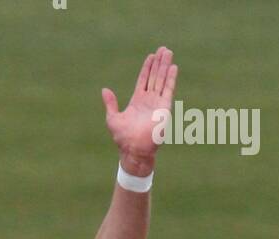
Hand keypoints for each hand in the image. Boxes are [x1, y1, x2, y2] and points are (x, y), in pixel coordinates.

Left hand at [101, 46, 177, 174]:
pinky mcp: (164, 108)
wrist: (134, 150)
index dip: (147, 68)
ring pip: (162, 80)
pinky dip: (170, 78)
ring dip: (165, 66)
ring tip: (168, 52)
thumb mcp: (113, 118)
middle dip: (158, 63)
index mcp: (137, 101)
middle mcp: (148, 100)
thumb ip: (110, 104)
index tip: (151, 56)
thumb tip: (104, 90)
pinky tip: (173, 67)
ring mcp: (157, 103)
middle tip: (163, 49)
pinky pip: (168, 90)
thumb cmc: (123, 138)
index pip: (143, 80)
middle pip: (154, 77)